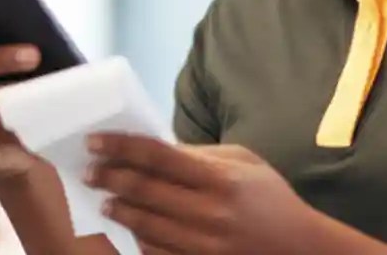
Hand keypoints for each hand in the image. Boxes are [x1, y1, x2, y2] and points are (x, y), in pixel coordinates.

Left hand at [84, 134, 319, 254]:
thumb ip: (200, 154)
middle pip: (143, 191)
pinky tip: (130, 226)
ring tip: (103, 198)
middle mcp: (209, 212)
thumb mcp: (244, 161)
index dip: (120, 147)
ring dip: (118, 209)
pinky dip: (138, 237)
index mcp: (220, 178)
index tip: (94, 142)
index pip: (157, 157)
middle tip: (88, 170)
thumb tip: (156, 147)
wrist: (298, 248)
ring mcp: (202, 245)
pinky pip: (156, 252)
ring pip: (144, 224)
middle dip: (109, 178)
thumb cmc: (269, 198)